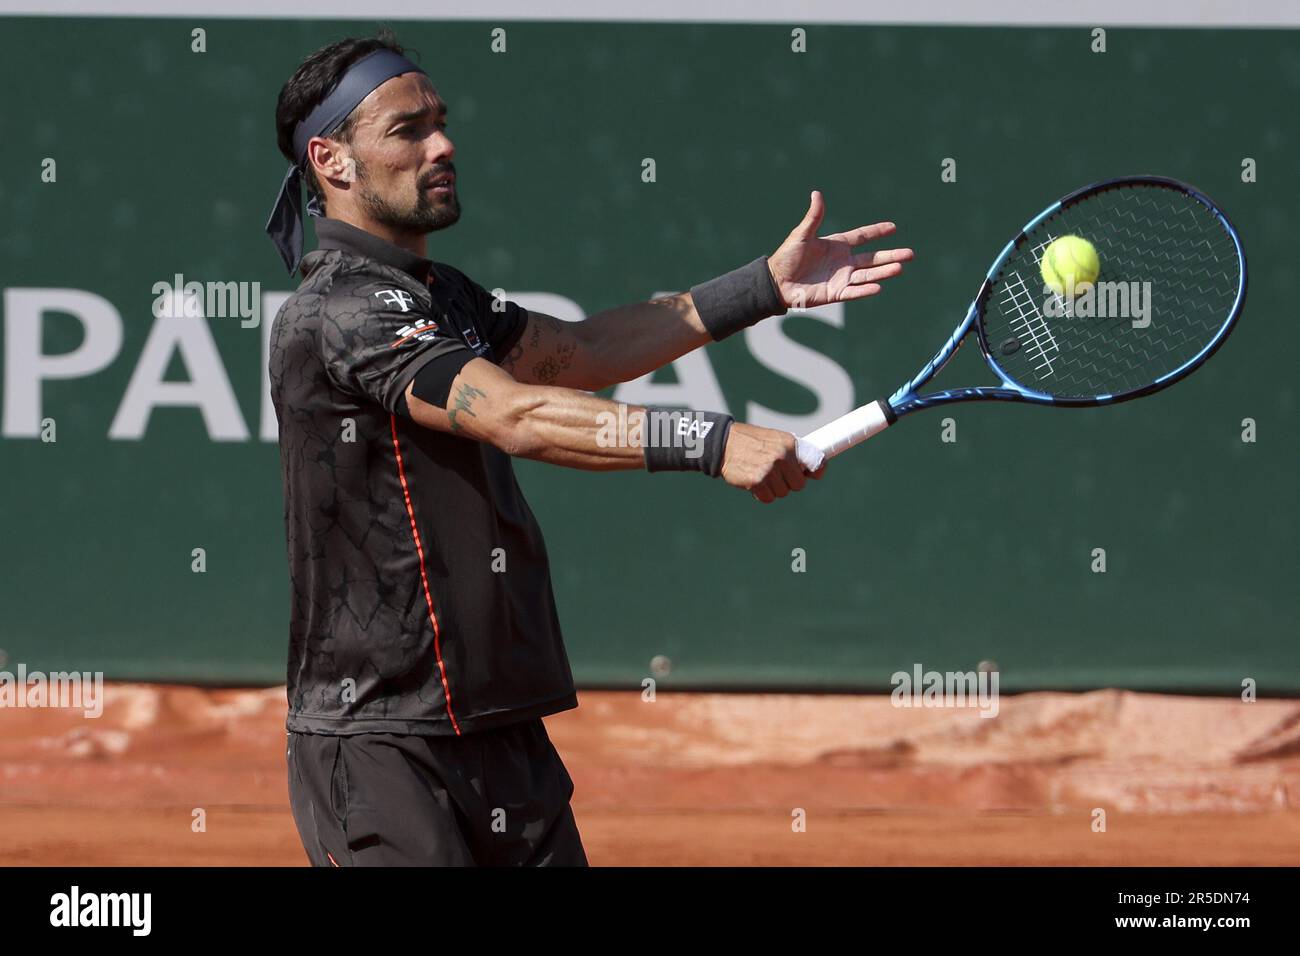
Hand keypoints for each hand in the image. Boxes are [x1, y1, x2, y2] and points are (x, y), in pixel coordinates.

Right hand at [720, 423, 827, 503]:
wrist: (723, 444)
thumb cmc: (752, 443)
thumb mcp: (775, 439)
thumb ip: (793, 453)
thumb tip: (813, 471)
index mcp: (790, 444)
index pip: (815, 463)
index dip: (815, 472)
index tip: (811, 474)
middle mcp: (782, 456)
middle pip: (798, 485)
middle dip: (788, 482)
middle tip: (774, 474)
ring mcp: (769, 469)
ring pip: (783, 492)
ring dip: (773, 488)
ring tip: (761, 474)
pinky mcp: (757, 481)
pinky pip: (768, 498)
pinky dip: (761, 494)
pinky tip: (753, 482)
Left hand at [767, 190, 913, 309]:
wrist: (777, 281)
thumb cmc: (787, 256)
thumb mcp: (802, 234)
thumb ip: (814, 217)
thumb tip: (817, 193)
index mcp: (837, 245)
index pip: (863, 237)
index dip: (877, 232)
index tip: (894, 228)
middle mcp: (843, 262)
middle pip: (873, 258)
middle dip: (891, 256)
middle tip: (911, 254)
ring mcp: (841, 278)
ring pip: (868, 275)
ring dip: (884, 272)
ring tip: (900, 267)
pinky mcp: (835, 293)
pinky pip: (854, 292)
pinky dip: (865, 290)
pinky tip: (879, 287)